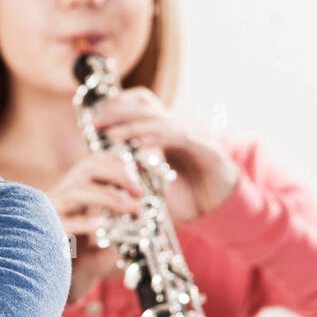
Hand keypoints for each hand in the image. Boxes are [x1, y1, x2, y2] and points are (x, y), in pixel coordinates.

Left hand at [89, 86, 241, 225]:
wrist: (223, 210)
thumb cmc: (189, 196)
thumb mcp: (155, 184)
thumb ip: (135, 172)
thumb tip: (107, 167)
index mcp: (168, 130)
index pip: (141, 106)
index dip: (118, 106)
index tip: (94, 118)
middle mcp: (181, 127)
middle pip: (147, 108)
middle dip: (118, 113)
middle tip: (95, 122)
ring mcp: (196, 135)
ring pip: (161, 121)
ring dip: (134, 126)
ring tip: (112, 134)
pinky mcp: (208, 149)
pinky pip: (180, 137)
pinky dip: (159, 138)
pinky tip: (141, 142)